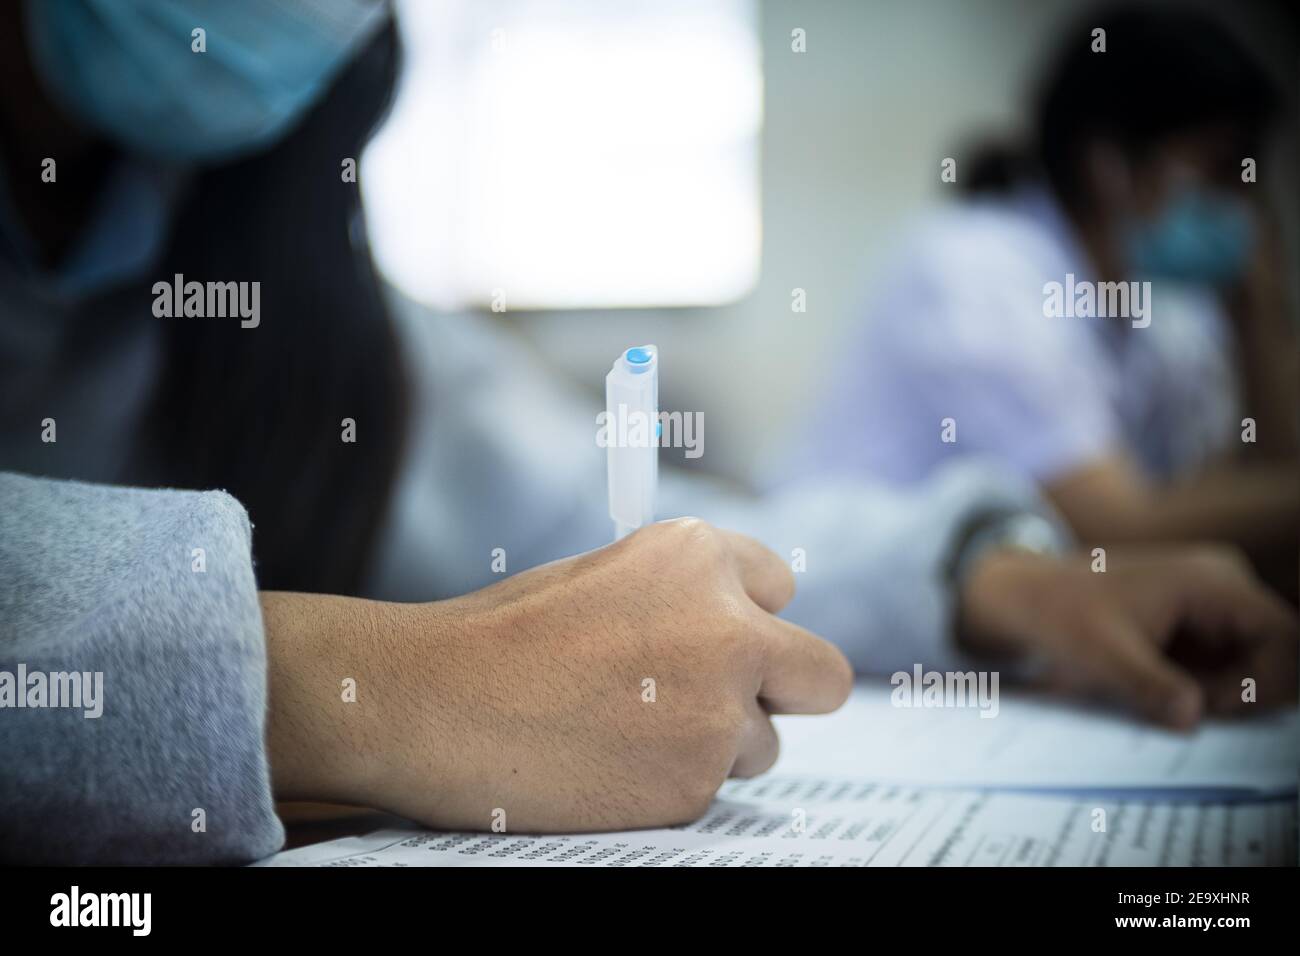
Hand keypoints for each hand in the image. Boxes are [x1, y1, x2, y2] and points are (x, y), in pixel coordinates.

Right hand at [263, 518, 851, 832]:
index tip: (714, 632)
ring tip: (629, 732)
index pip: (780, 585)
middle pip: (820, 673)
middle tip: (733, 699)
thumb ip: (685, 596)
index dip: (745, 614)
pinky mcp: (693, 785)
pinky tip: (609, 763)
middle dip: (785, 687)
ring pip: (763, 742)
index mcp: (700, 556)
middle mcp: (728, 629)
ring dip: (716, 742)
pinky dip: (672, 782)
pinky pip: (712, 787)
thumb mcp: (606, 578)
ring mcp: (718, 713)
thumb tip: (741, 627)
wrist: (433, 703)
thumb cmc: (503, 634)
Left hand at [957, 545, 1297, 728]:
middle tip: (1187, 709)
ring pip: (1252, 662)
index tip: (1216, 708)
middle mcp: (1223, 584)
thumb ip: (1149, 685)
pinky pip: (1225, 664)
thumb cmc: (1059, 613)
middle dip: (1243, 691)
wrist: (1024, 595)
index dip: (1266, 681)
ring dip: (1223, 693)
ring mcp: (1212, 603)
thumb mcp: (1102, 654)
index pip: (1283, 635)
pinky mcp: (1196, 624)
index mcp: (1212, 581)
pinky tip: (1164, 693)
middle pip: (1275, 652)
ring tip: (1169, 698)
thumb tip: (1192, 718)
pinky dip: (1206, 688)